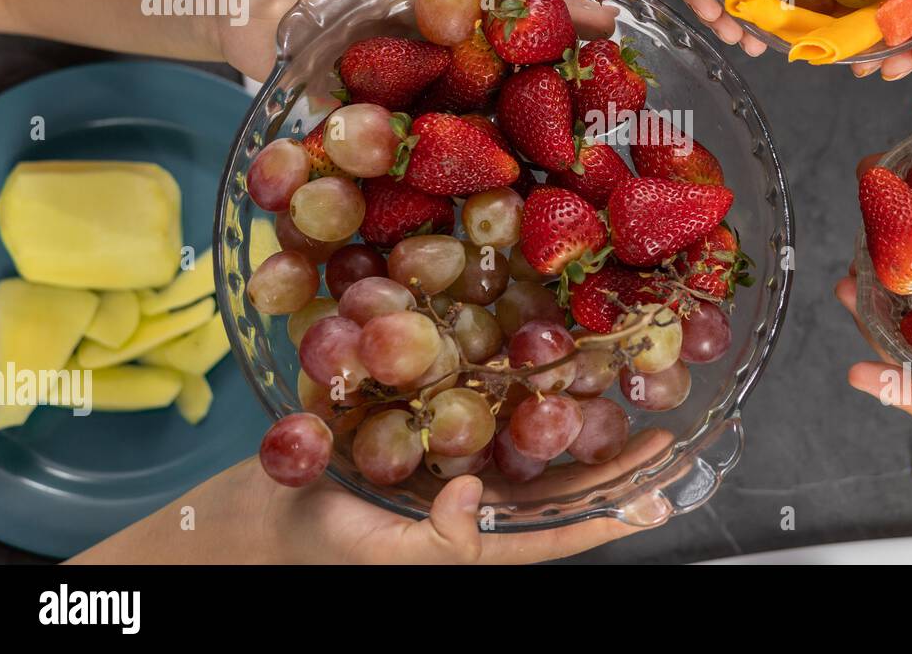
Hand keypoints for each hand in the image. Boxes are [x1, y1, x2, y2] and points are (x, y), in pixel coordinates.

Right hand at [72, 430, 671, 564]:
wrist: (250, 515)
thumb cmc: (308, 545)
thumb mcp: (372, 553)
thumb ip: (434, 543)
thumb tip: (481, 501)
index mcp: (473, 540)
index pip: (559, 533)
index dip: (612, 511)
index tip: (661, 486)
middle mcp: (474, 502)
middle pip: (558, 484)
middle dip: (612, 461)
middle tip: (661, 427)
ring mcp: (452, 467)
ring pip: (529, 445)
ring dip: (574, 420)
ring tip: (619, 390)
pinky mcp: (426, 434)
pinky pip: (480, 408)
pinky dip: (514, 388)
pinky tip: (538, 359)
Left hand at [211, 0, 596, 81]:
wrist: (218, 3)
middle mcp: (415, 12)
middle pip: (495, 15)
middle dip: (552, 17)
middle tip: (608, 26)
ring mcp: (399, 53)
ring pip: (473, 61)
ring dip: (523, 69)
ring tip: (580, 77)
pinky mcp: (375, 90)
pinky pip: (423, 104)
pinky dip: (463, 116)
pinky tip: (505, 133)